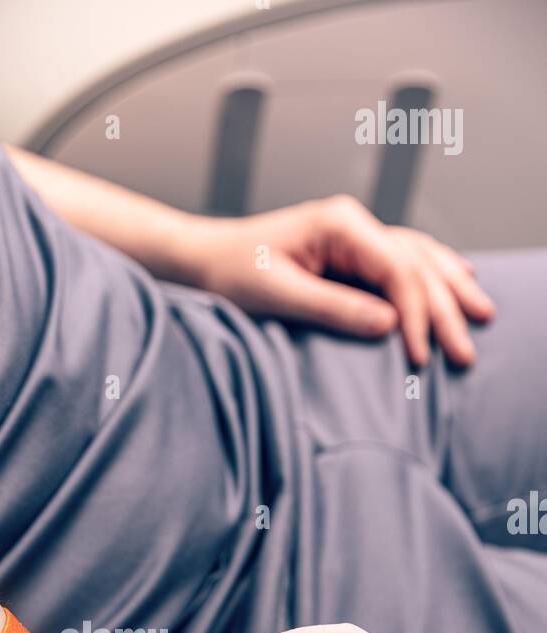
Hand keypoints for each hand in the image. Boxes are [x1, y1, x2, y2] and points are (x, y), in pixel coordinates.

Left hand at [183, 196, 494, 365]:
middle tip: (464, 353)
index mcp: (339, 225)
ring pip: (417, 261)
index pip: (397, 269)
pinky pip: (403, 262)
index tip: (420, 356)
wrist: (203, 261)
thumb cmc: (230, 274)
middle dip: (443, 311)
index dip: (415, 314)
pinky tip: (457, 281)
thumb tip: (388, 325)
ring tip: (481, 316)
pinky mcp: (350, 254)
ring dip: (447, 292)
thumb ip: (334, 308)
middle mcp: (354, 225)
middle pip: (416, 266)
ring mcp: (355, 237)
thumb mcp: (278, 295)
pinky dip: (432, 276)